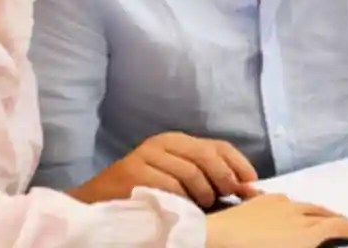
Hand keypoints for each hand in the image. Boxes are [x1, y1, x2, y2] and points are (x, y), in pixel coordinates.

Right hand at [69, 132, 259, 208]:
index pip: (217, 145)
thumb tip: (247, 188)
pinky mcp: (133, 172)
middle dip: (223, 179)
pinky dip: (180, 200)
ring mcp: (146, 155)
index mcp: (177, 141)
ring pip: (190, 173)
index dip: (238, 163)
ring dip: (202, 194)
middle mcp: (162, 143)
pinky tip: (180, 208)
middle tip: (227, 197)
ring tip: (200, 207)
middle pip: (207, 156)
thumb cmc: (144, 192)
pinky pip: (169, 186)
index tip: (251, 182)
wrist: (96, 201)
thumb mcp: (178, 178)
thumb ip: (208, 178)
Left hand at [204, 194, 347, 247]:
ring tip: (317, 217)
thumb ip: (309, 243)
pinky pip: (282, 200)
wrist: (213, 241)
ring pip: (304, 205)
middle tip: (344, 224)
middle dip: (336, 218)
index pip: (338, 226)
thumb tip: (316, 239)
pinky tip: (286, 209)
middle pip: (323, 213)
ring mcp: (276, 204)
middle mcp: (297, 214)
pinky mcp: (257, 200)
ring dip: (314, 212)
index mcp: (307, 233)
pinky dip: (291, 207)